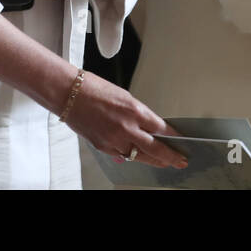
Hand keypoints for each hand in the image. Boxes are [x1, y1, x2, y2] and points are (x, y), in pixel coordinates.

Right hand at [62, 70, 187, 168]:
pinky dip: (130, 156)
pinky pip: (122, 156)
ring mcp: (114, 140)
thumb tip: (147, 127)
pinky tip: (137, 157)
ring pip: (139, 156)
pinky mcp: (103, 147)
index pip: (161, 128)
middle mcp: (126, 127)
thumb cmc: (93, 89)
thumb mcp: (123, 96)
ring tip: (163, 162)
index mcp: (134, 110)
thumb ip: (137, 114)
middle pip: (156, 149)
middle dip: (171, 156)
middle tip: (181, 161)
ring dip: (153, 160)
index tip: (181, 140)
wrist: (68, 94)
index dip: (173, 136)